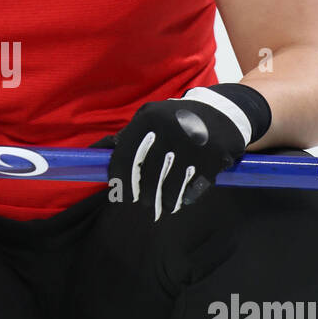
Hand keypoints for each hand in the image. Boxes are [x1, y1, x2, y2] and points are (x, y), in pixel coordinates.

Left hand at [107, 85, 269, 221]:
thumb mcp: (149, 118)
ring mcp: (193, 145)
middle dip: (144, 196)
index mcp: (149, 118)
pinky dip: (185, 198)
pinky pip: (192, 189)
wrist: (223, 112)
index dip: (120, 181)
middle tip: (144, 203)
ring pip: (170, 188)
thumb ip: (124, 137)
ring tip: (162, 206)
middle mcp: (170, 130)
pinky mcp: (213, 159)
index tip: (120, 195)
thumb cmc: (176, 119)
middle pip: (148, 177)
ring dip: (164, 202)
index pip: (126, 157)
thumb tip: (94, 155)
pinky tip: (182, 199)